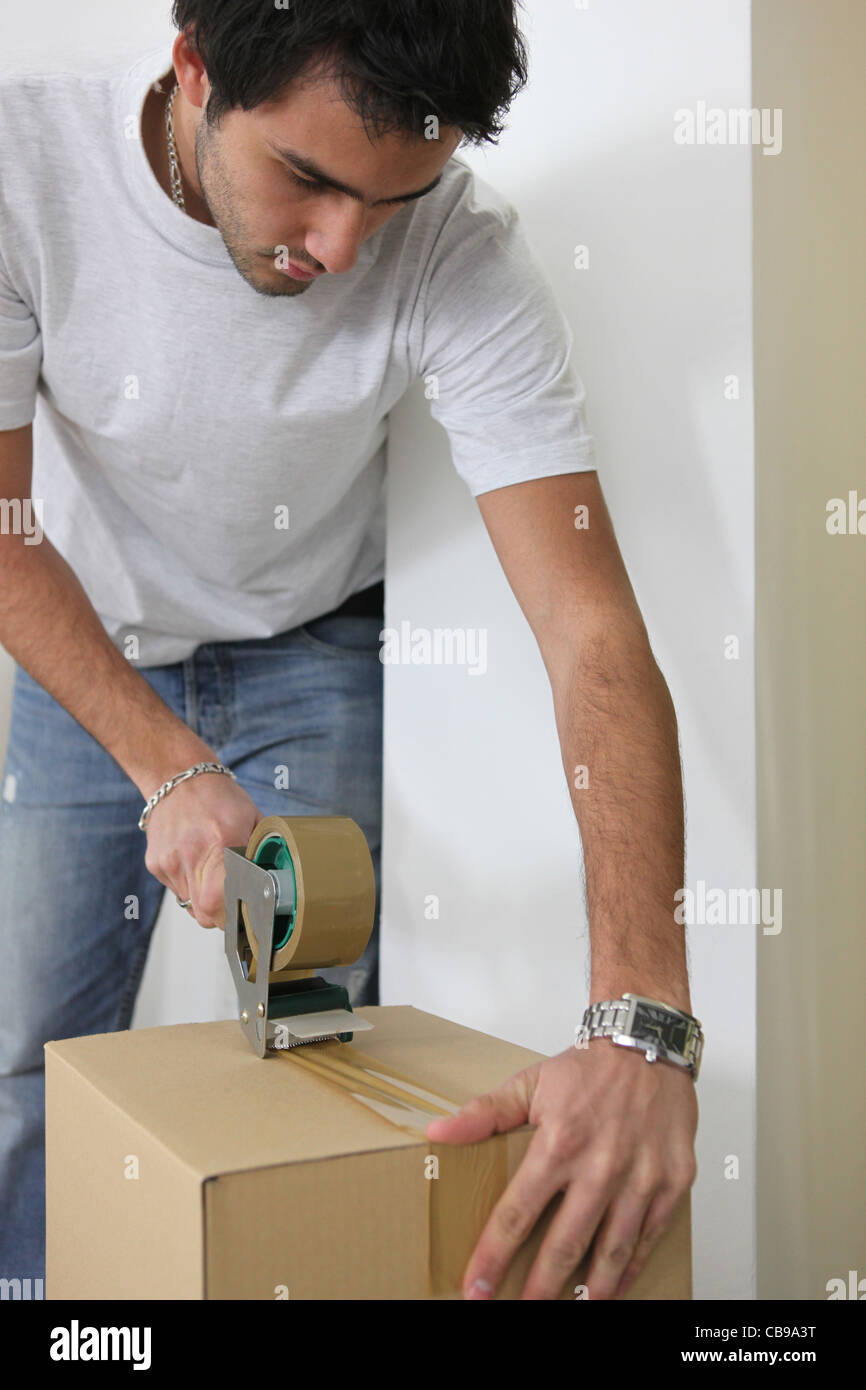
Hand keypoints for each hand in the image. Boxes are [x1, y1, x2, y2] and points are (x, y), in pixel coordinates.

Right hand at [143, 772, 260, 927]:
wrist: (177, 778)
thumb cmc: (219, 797)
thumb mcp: (252, 819)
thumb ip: (261, 851)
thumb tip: (276, 881)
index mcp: (221, 842)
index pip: (219, 902)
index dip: (232, 916)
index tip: (244, 914)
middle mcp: (191, 855)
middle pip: (204, 913)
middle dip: (221, 916)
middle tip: (233, 904)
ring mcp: (170, 861)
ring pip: (190, 905)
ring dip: (204, 899)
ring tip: (213, 874)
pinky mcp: (155, 864)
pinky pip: (177, 890)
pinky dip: (189, 886)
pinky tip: (196, 864)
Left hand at [425, 1038, 697, 1299]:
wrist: (649, 1043)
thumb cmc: (589, 1068)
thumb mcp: (530, 1083)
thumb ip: (483, 1114)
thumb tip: (439, 1133)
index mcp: (559, 1143)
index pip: (518, 1213)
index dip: (493, 1255)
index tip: (476, 1287)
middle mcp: (601, 1165)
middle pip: (565, 1243)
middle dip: (539, 1286)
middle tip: (519, 1310)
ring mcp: (640, 1177)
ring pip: (612, 1249)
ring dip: (589, 1288)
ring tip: (571, 1310)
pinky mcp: (672, 1181)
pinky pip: (649, 1236)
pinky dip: (631, 1267)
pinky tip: (613, 1287)